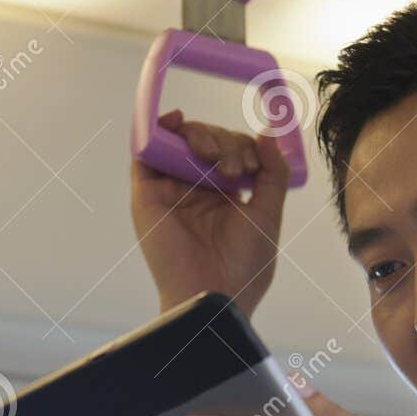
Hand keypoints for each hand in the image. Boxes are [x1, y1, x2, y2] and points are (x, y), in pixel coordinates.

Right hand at [130, 109, 290, 318]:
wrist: (217, 294)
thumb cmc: (244, 265)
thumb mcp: (268, 214)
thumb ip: (272, 173)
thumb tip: (268, 132)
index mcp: (222, 195)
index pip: (229, 150)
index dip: (242, 146)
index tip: (251, 166)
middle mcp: (194, 190)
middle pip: (205, 141)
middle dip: (225, 142)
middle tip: (234, 169)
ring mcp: (169, 191)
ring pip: (178, 141)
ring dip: (199, 134)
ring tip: (213, 156)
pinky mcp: (147, 195)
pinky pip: (144, 153)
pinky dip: (156, 130)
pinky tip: (175, 121)